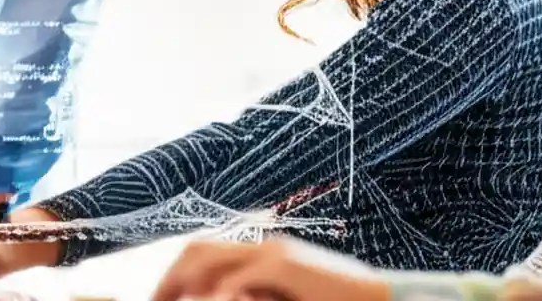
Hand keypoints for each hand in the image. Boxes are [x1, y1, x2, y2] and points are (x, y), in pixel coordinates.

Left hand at [151, 239, 389, 300]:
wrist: (379, 296)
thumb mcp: (286, 298)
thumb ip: (257, 296)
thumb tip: (221, 299)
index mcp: (262, 251)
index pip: (205, 251)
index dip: (176, 274)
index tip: (161, 298)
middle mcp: (263, 245)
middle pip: (198, 248)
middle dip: (170, 277)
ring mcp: (274, 252)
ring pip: (210, 256)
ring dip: (184, 282)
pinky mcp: (286, 266)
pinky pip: (239, 277)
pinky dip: (219, 294)